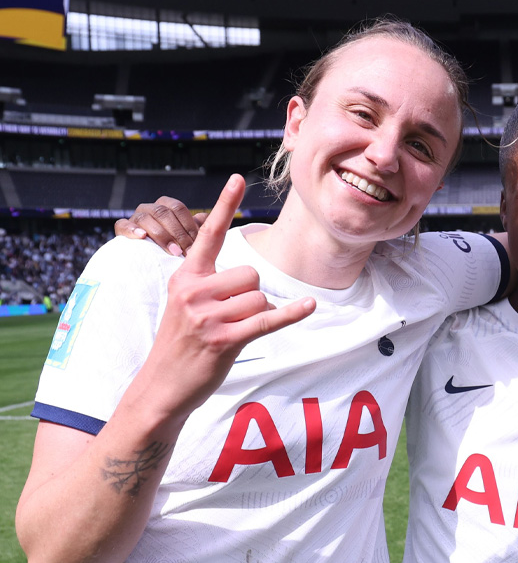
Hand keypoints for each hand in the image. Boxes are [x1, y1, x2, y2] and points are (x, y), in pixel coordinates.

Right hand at [115, 197, 206, 256]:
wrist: (150, 262)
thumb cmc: (174, 248)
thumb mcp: (188, 237)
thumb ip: (199, 226)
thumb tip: (212, 218)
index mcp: (167, 207)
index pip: (178, 208)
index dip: (188, 224)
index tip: (198, 243)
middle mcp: (150, 209)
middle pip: (163, 212)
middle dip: (177, 233)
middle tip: (187, 252)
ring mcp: (135, 217)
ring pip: (145, 218)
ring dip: (161, 235)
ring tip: (172, 251)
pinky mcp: (122, 229)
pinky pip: (122, 224)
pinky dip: (132, 230)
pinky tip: (142, 237)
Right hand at [133, 174, 314, 421]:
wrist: (162, 385)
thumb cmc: (180, 343)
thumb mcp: (183, 304)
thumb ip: (207, 282)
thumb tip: (249, 274)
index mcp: (185, 277)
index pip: (209, 235)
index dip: (225, 205)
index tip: (238, 178)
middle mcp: (193, 291)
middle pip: (251, 274)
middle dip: (251, 295)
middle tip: (230, 317)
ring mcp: (207, 316)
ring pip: (259, 298)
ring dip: (255, 315)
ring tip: (231, 332)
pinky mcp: (224, 340)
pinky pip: (267, 320)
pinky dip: (291, 314)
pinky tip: (309, 306)